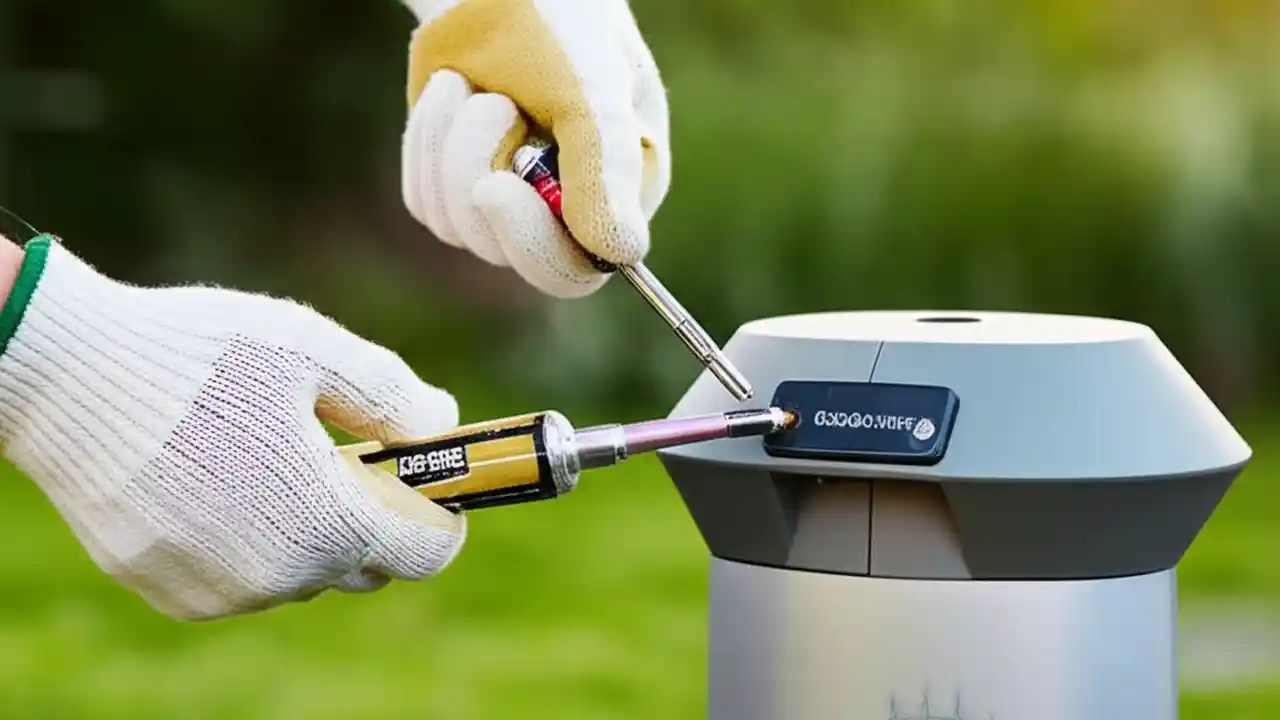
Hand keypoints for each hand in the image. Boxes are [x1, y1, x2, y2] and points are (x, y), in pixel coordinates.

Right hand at [0, 237, 464, 619]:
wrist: (65, 374)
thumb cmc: (198, 354)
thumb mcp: (313, 352)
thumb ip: (392, 395)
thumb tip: (444, 425)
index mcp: (326, 520)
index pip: (425, 555)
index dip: (438, 515)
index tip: (426, 479)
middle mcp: (276, 574)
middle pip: (364, 565)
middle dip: (370, 517)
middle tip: (341, 452)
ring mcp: (218, 590)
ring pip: (302, 575)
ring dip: (308, 531)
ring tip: (272, 460)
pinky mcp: (169, 591)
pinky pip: (242, 580)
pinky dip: (249, 543)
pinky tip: (221, 483)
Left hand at [400, 0, 670, 297]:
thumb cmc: (562, 23)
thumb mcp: (591, 87)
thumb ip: (606, 167)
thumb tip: (618, 254)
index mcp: (619, 197)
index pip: (579, 269)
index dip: (534, 245)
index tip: (494, 187)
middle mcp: (566, 214)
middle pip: (511, 257)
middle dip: (483, 173)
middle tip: (489, 105)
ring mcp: (510, 205)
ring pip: (458, 227)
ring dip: (454, 147)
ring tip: (476, 86)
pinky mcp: (456, 191)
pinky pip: (426, 203)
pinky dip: (427, 146)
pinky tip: (451, 93)